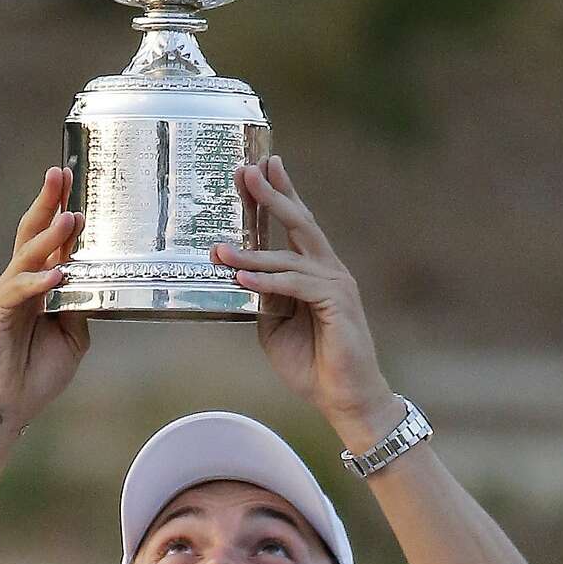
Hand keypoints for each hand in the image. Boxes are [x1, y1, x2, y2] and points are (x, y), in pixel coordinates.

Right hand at [0, 167, 88, 429]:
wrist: (7, 409)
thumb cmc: (36, 374)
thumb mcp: (73, 336)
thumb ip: (81, 305)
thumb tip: (96, 280)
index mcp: (37, 285)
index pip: (49, 240)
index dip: (61, 211)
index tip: (76, 182)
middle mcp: (18, 282)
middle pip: (31, 233)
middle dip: (47, 202)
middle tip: (61, 173)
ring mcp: (4, 294)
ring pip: (26, 256)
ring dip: (49, 237)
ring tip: (70, 218)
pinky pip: (18, 290)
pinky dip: (38, 281)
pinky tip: (57, 273)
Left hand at [212, 157, 400, 448]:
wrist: (345, 399)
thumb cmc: (313, 364)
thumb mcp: (275, 326)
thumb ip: (263, 298)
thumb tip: (239, 275)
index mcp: (316, 270)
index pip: (297, 223)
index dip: (280, 192)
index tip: (262, 164)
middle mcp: (329, 269)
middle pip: (300, 222)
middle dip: (273, 194)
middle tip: (248, 169)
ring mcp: (336, 284)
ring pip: (290, 256)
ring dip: (251, 251)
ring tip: (218, 248)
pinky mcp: (337, 303)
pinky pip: (295, 285)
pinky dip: (267, 280)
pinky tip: (241, 275)